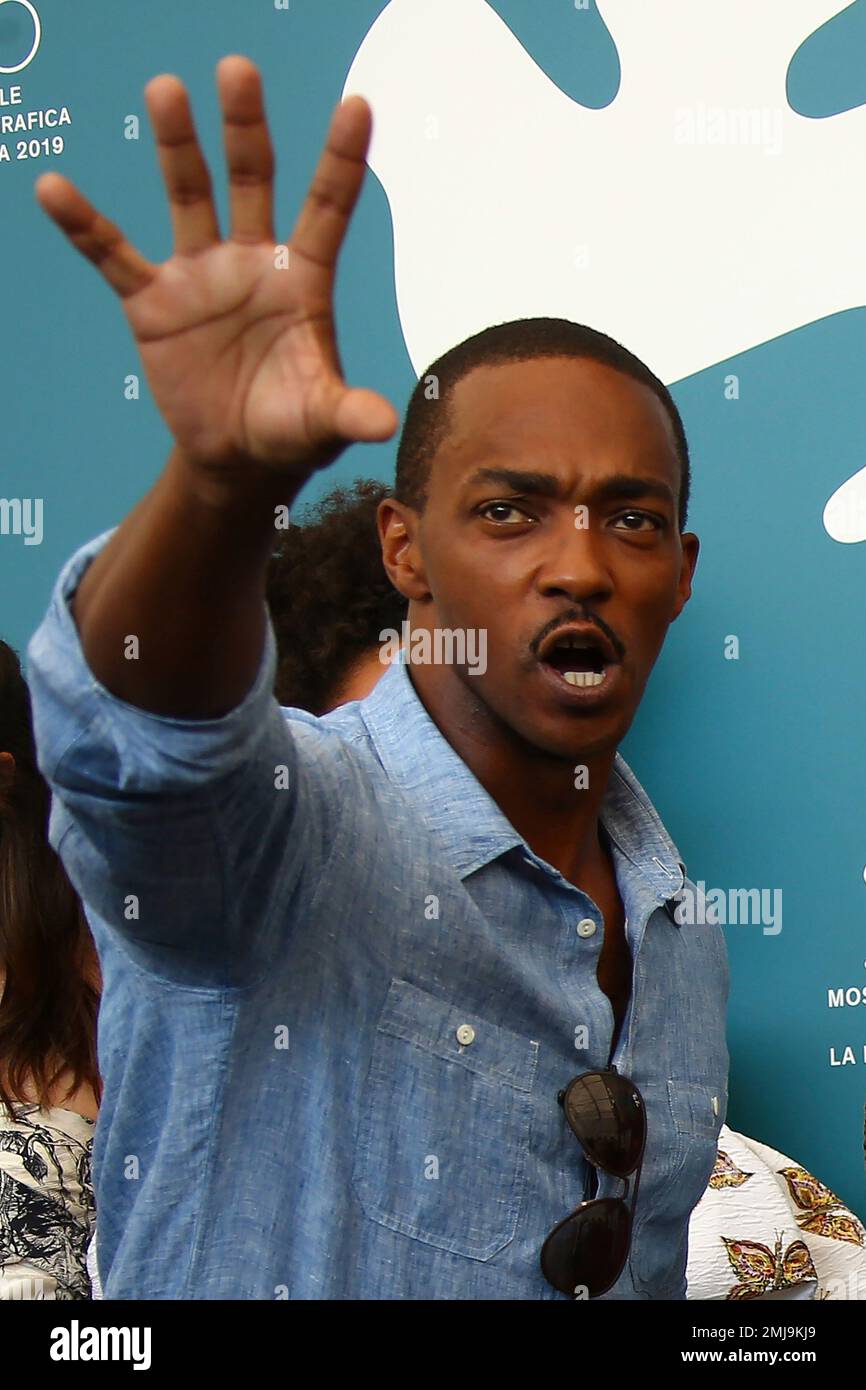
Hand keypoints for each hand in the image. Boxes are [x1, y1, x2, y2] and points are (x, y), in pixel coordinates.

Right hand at [34, 55, 398, 476]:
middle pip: (253, 178)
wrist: (238, 459)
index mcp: (303, 279)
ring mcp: (201, 275)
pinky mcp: (153, 302)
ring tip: (166, 89)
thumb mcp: (322, 423)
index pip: (327, 208)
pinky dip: (84, 224)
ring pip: (189, 195)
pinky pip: (112, 255)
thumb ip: (347, 412)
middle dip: (246, 126)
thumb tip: (383, 425)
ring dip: (177, 145)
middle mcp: (253, 261)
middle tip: (239, 70)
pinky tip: (56, 189)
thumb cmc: (292, 432)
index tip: (358, 106)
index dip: (341, 160)